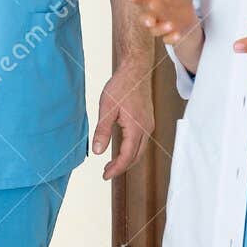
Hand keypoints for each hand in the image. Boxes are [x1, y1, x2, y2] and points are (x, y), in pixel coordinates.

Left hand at [92, 62, 154, 179]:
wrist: (136, 70)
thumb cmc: (121, 86)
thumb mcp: (106, 109)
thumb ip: (102, 131)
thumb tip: (97, 151)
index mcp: (136, 129)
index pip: (127, 157)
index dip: (116, 169)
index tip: (105, 176)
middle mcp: (146, 129)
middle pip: (136, 157)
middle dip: (122, 167)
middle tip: (107, 172)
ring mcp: (149, 124)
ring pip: (140, 149)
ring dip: (128, 159)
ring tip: (113, 163)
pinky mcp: (148, 120)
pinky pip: (142, 141)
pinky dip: (132, 149)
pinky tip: (122, 147)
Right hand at [130, 0, 201, 44]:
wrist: (188, 15)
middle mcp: (152, 14)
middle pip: (145, 17)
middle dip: (147, 18)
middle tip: (150, 17)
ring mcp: (159, 26)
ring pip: (154, 30)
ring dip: (161, 28)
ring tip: (171, 25)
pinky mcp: (168, 36)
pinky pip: (167, 39)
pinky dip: (172, 38)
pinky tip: (178, 34)